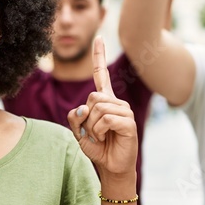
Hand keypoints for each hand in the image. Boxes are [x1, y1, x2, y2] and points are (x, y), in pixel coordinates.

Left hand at [67, 37, 136, 177]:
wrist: (110, 167)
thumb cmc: (97, 148)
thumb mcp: (78, 131)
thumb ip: (75, 117)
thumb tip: (84, 107)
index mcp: (105, 101)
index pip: (101, 75)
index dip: (99, 56)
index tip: (99, 38)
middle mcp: (116, 103)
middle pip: (93, 97)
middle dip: (86, 117)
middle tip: (92, 132)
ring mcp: (124, 112)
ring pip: (98, 108)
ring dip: (92, 127)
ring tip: (99, 137)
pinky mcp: (129, 123)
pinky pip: (105, 120)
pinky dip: (98, 131)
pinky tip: (104, 138)